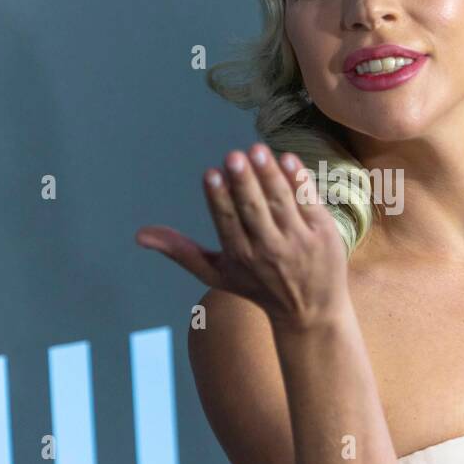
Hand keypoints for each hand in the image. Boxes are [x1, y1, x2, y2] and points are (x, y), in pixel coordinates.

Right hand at [136, 144, 350, 328]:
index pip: (228, 223)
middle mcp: (269, 250)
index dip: (219, 199)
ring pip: (281, 203)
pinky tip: (288, 158)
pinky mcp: (323, 233)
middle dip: (244, 184)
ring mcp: (298, 241)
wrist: (311, 313)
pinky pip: (309, 202)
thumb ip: (181, 251)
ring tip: (257, 150)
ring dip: (270, 175)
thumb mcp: (216, 274)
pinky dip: (300, 181)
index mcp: (240, 257)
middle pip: (254, 211)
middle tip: (234, 156)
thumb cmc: (257, 287)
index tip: (211, 174)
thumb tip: (139, 235)